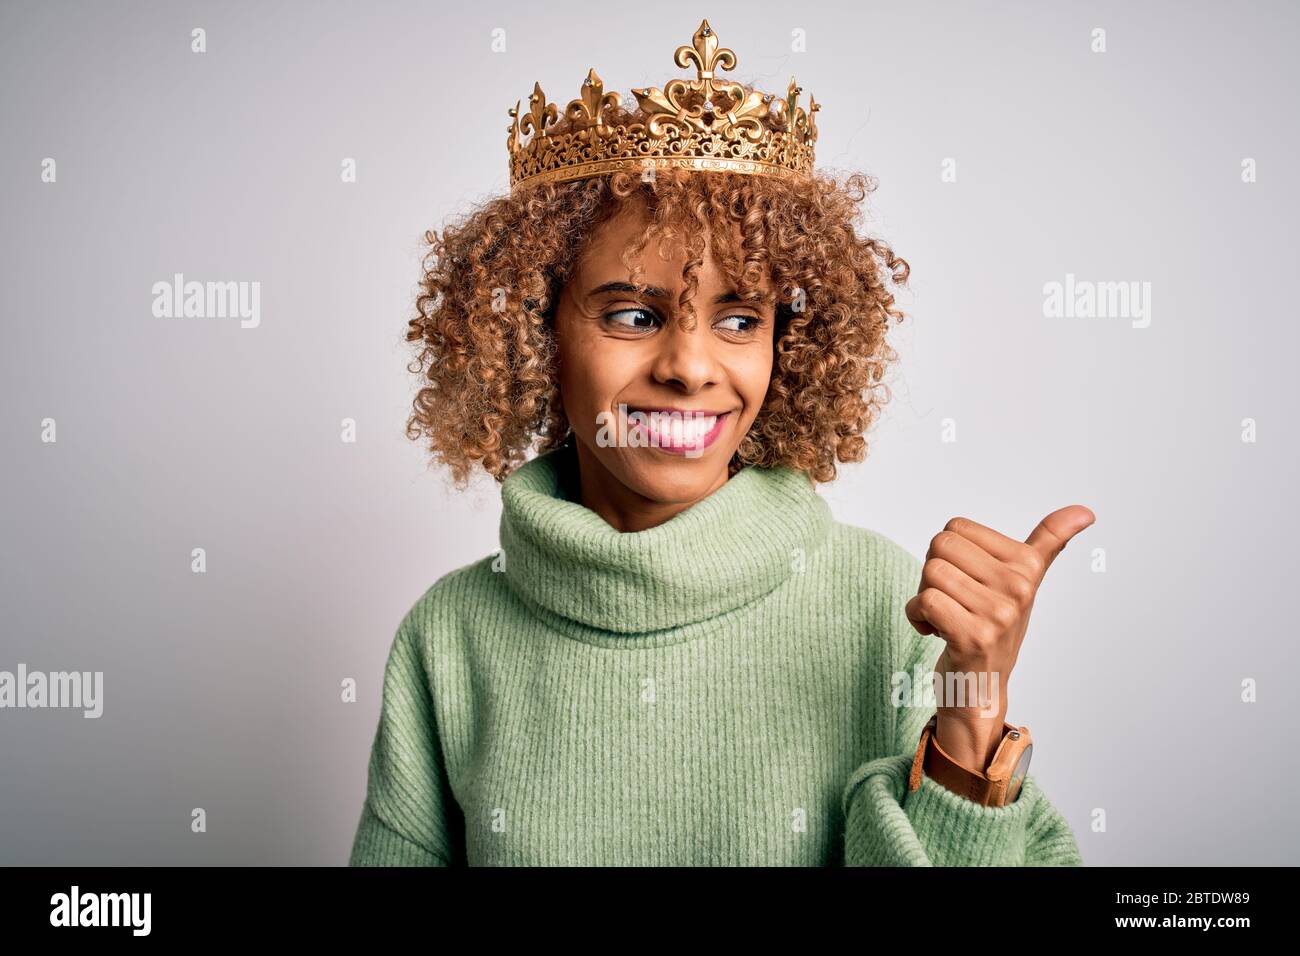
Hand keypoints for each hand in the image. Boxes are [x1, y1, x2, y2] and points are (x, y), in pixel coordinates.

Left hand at [904, 505, 1094, 769]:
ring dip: (925, 597)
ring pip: (930, 572)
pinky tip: (936, 632)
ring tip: (947, 617)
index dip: (950, 554)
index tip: (968, 581)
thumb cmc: (995, 627)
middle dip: (935, 573)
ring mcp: (998, 614)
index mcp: (1027, 565)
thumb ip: (1049, 541)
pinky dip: (916, 616)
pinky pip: (924, 601)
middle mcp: (1018, 587)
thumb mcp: (1026, 580)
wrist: (981, 687)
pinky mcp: (973, 637)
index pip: (955, 527)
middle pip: (940, 546)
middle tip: (954, 600)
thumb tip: (1086, 511)